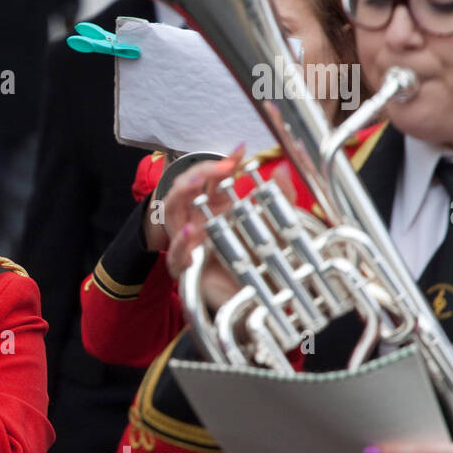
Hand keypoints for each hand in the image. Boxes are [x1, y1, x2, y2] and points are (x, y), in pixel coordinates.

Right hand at [157, 152, 298, 313]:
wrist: (256, 301)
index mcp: (214, 208)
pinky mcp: (185, 267)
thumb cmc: (258, 263)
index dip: (222, 163)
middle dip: (199, 172)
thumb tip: (281, 170)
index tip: (241, 151)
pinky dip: (181, 243)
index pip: (211, 179)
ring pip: (171, 212)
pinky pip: (175, 254)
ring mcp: (187, 242)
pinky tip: (192, 232)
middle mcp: (197, 220)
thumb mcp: (275, 227)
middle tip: (221, 166)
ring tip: (195, 185)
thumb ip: (279, 200)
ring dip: (181, 195)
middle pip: (185, 188)